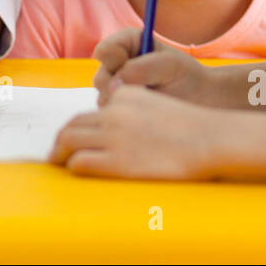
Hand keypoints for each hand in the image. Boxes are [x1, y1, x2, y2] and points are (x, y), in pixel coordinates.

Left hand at [50, 84, 221, 179]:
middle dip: (60, 139)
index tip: (73, 138)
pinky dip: (73, 165)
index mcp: (123, 94)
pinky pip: (80, 161)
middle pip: (72, 124)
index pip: (90, 111)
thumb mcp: (155, 102)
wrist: (209, 139)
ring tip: (57, 163)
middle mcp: (114, 112)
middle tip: (56, 152)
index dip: (78, 127)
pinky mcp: (116, 160)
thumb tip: (112, 120)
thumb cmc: (189, 126)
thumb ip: (131, 107)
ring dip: (58, 152)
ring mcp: (113, 136)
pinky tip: (75, 170)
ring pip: (68, 140)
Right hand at [93, 27, 214, 105]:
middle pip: (100, 78)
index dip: (113, 61)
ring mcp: (116, 88)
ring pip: (103, 99)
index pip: (104, 51)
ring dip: (124, 104)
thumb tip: (115, 84)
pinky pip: (112, 115)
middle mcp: (117, 65)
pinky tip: (146, 113)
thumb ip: (141, 68)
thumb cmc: (187, 75)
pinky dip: (126, 116)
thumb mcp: (168, 65)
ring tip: (151, 103)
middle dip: (118, 89)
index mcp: (128, 43)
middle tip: (144, 94)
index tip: (129, 69)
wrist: (201, 99)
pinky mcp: (120, 108)